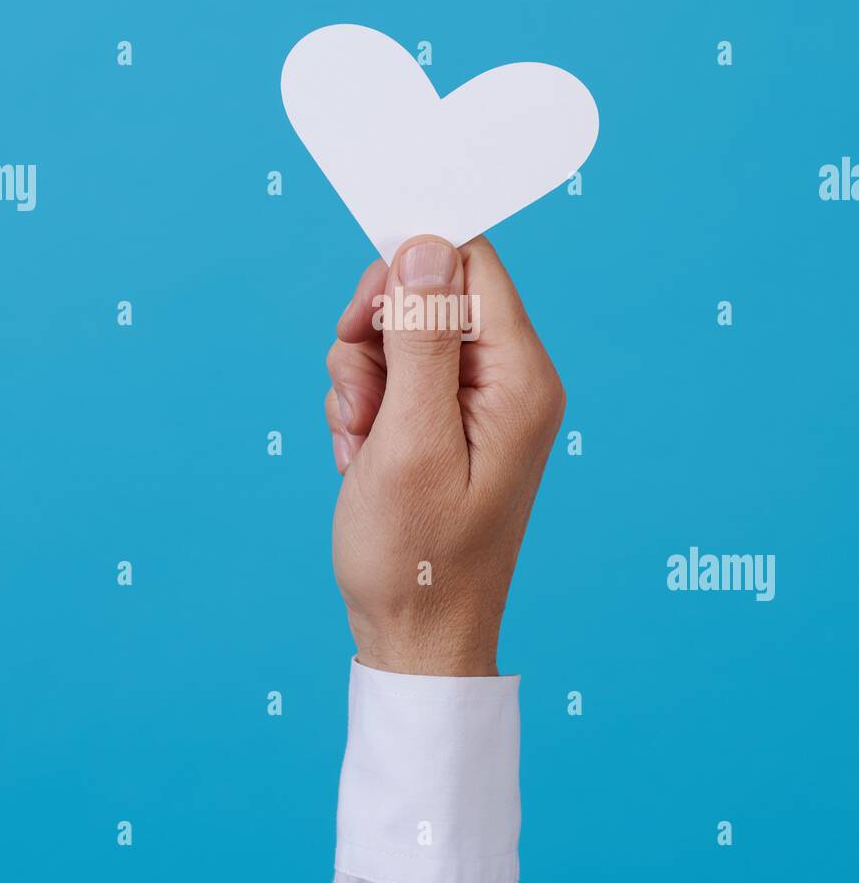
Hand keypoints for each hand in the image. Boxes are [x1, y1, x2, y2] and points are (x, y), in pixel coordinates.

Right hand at [324, 235, 564, 675]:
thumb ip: (421, 339)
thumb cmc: (419, 557)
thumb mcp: (410, 442)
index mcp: (520, 378)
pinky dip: (365, 408)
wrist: (416, 635)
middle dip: (376, 336)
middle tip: (362, 399)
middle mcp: (508, 380)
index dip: (408, 274)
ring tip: (363, 443)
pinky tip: (363, 457)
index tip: (366, 320)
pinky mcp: (445, 422)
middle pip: (429, 294)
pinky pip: (393, 376)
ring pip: (400, 335)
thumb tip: (428, 247)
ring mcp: (476, 402)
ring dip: (362, 379)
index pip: (471, 266)